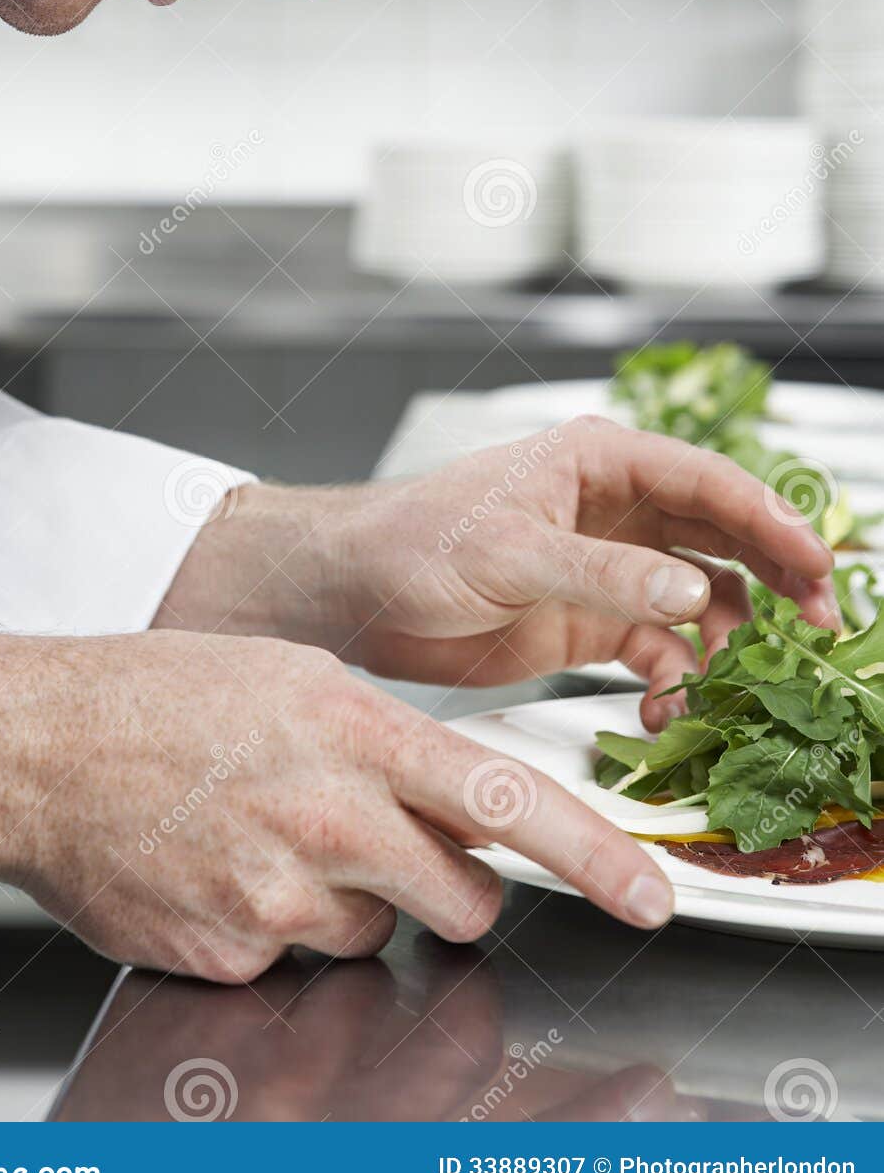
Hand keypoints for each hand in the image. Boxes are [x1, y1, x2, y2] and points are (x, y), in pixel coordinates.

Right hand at [0, 625, 678, 977]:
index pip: (506, 800)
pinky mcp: (232, 950)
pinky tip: (224, 870)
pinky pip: (297, 958)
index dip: (594, 854)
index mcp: (357, 731)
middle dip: (453, 894)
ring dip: (351, 905)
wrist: (38, 747)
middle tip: (389, 850)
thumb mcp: (297, 680)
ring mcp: (278, 892)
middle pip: (462, 900)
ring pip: (376, 935)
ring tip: (273, 840)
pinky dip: (277, 928)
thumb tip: (463, 808)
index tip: (651, 895)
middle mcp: (330, 815)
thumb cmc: (163, 698)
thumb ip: (391, 743)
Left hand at [163, 417, 836, 729]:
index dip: (773, 522)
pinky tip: (669, 709)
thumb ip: (604, 576)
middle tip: (817, 633)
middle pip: (724, 540)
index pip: (711, 482)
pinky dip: (676, 681)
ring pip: (701, 603)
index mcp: (600, 463)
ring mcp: (608, 570)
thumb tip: (690, 595)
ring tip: (734, 689)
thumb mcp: (508, 554)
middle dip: (775, 585)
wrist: (353, 594)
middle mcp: (615, 511)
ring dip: (726, 647)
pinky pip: (661, 651)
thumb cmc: (412, 541)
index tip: (820, 565)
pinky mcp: (590, 624)